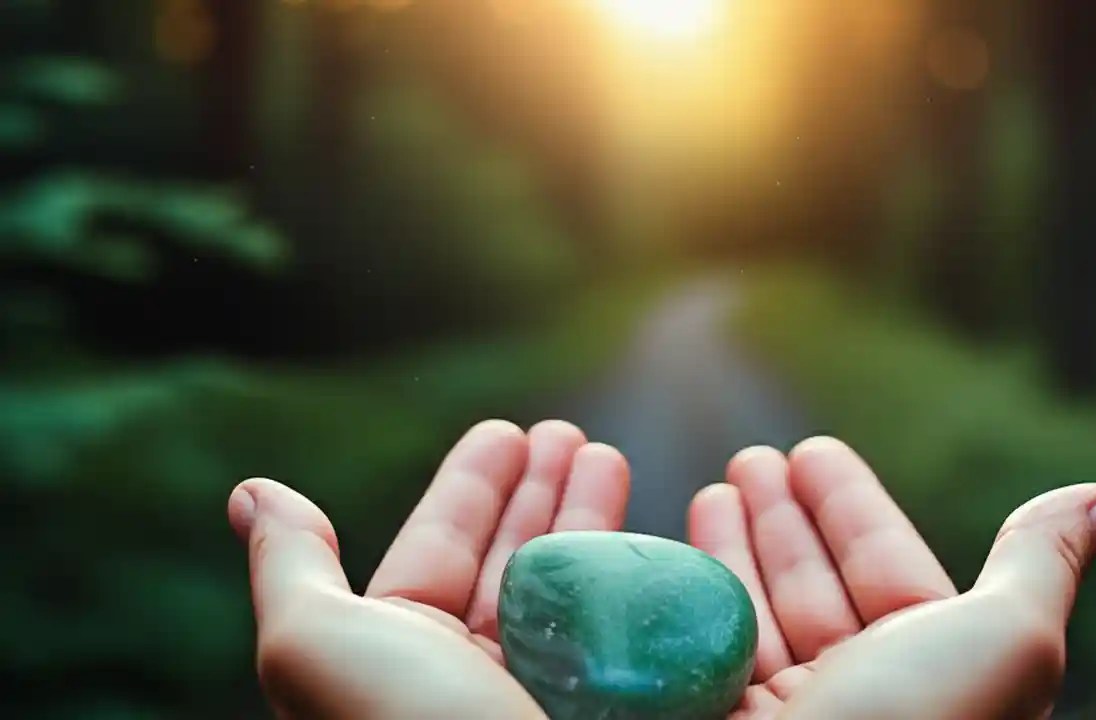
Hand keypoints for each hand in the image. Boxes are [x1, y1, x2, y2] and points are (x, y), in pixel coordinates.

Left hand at [228, 420, 629, 719]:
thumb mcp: (324, 653)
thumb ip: (294, 572)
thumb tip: (251, 492)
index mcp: (405, 663)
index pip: (442, 550)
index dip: (472, 487)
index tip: (508, 432)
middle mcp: (476, 685)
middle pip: (517, 563)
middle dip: (544, 494)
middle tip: (573, 436)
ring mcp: (552, 703)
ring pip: (577, 592)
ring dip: (596, 520)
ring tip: (610, 457)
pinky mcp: (621, 718)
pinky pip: (634, 636)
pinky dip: (650, 581)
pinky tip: (665, 542)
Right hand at [688, 438, 1095, 719]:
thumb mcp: (1002, 642)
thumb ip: (1036, 565)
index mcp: (924, 676)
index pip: (883, 567)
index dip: (850, 505)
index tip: (812, 451)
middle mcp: (853, 700)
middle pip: (811, 587)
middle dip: (782, 518)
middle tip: (749, 459)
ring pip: (752, 613)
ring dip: (730, 544)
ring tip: (714, 486)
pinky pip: (697, 645)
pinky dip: (681, 588)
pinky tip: (665, 545)